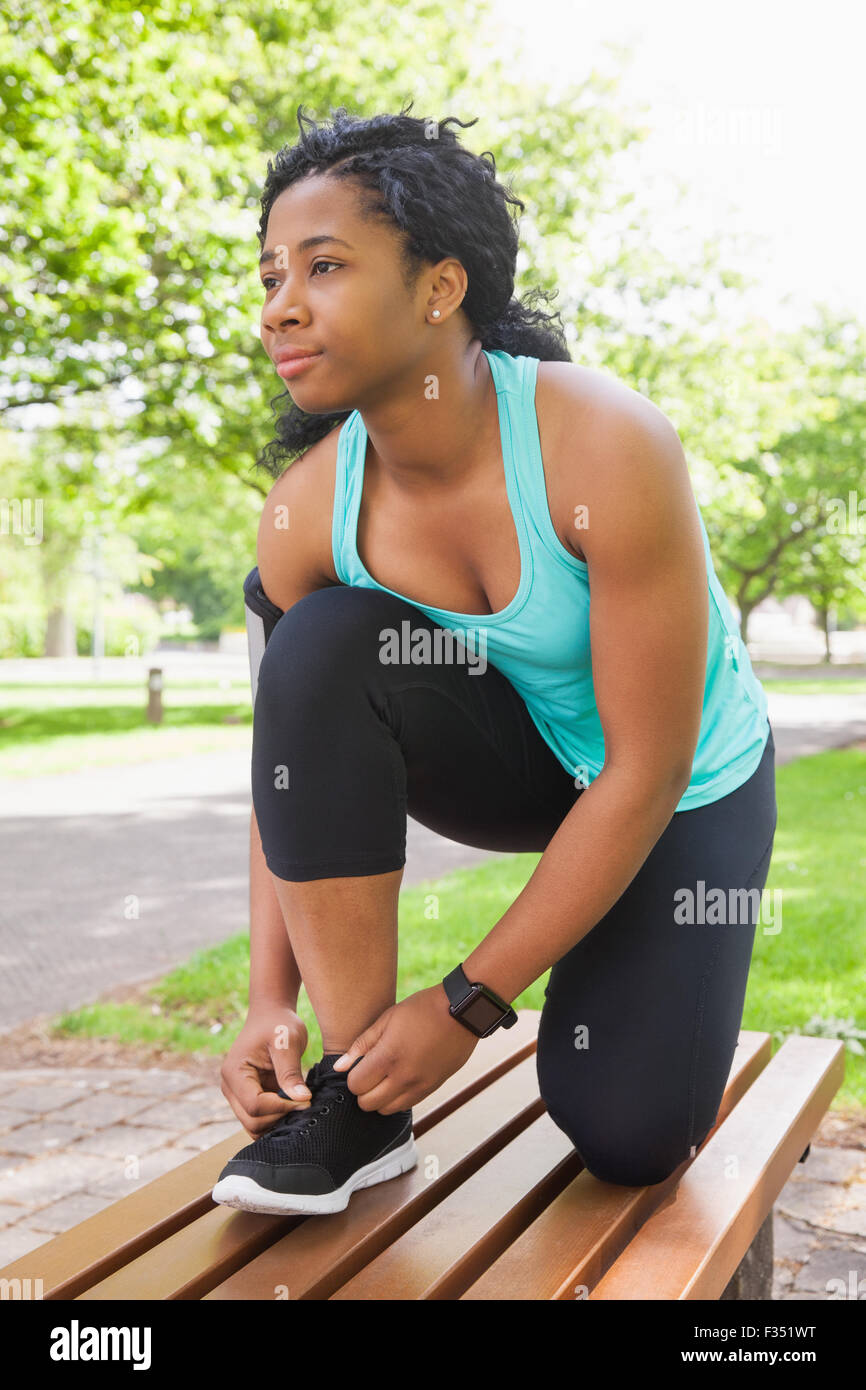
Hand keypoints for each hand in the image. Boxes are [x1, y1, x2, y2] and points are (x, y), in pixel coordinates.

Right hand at [220, 1002, 312, 1137]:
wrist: (271, 1015)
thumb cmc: (278, 1023)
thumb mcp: (287, 1042)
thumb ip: (291, 1072)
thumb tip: (303, 1099)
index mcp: (234, 1072)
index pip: (254, 1105)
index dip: (281, 1107)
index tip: (305, 1099)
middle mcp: (230, 1087)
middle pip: (252, 1121)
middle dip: (279, 1117)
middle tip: (305, 1103)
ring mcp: (237, 1095)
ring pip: (254, 1126)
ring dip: (277, 1121)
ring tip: (299, 1105)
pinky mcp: (248, 1098)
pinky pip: (260, 1120)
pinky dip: (276, 1119)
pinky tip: (293, 1106)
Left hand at [332, 983, 479, 1113]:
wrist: (461, 1011)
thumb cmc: (421, 1009)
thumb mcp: (387, 1018)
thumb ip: (361, 1045)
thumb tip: (339, 1068)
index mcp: (388, 1056)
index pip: (356, 1086)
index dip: (353, 1077)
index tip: (360, 1065)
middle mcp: (403, 1076)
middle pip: (368, 1104)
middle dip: (363, 1090)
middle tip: (370, 1073)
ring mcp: (420, 1085)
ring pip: (387, 1110)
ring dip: (380, 1098)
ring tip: (385, 1076)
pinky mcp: (433, 1088)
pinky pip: (407, 1106)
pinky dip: (398, 1098)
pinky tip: (400, 1079)